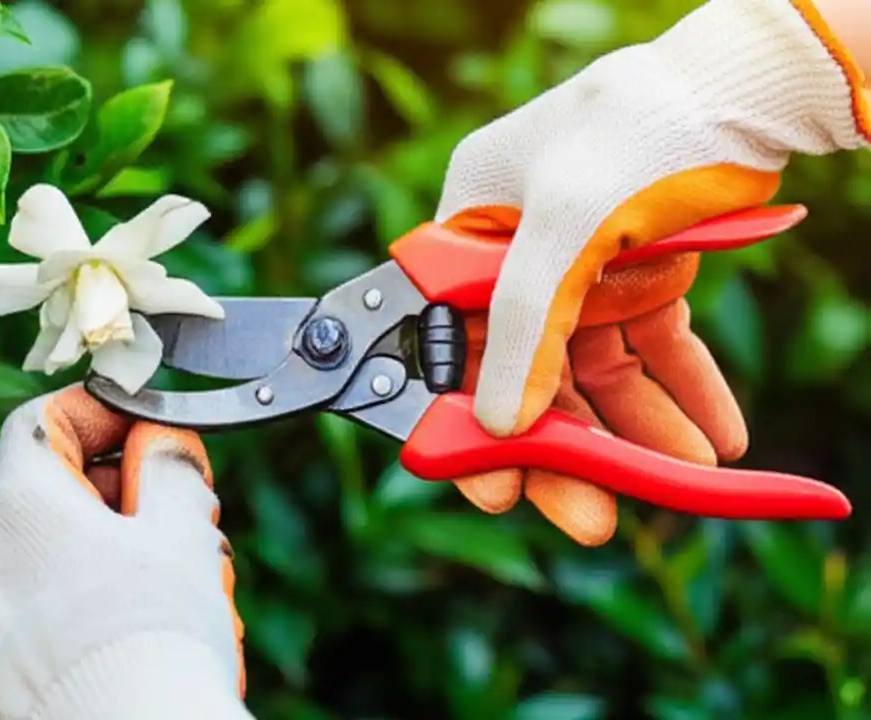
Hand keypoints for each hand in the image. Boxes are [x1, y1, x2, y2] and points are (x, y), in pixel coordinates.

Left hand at [0, 386, 249, 719]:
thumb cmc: (151, 642)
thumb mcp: (184, 534)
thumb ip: (169, 469)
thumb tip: (162, 446)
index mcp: (19, 504)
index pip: (43, 422)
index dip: (98, 417)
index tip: (141, 434)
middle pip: (36, 500)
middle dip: (103, 502)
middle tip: (163, 526)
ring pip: (22, 569)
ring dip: (76, 565)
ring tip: (142, 600)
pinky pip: (3, 631)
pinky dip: (45, 625)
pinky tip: (97, 648)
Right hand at [435, 0, 870, 545]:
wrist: (740, 93)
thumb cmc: (636, 132)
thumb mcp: (565, 227)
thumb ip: (525, 325)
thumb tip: (500, 423)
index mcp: (464, 236)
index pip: (452, 349)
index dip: (468, 422)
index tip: (495, 489)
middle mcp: (513, 261)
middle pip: (523, 376)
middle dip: (561, 448)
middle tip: (592, 514)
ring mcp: (578, 274)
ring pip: (589, 375)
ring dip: (630, 430)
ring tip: (677, 476)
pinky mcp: (639, 279)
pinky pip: (648, 351)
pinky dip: (676, 393)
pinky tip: (709, 437)